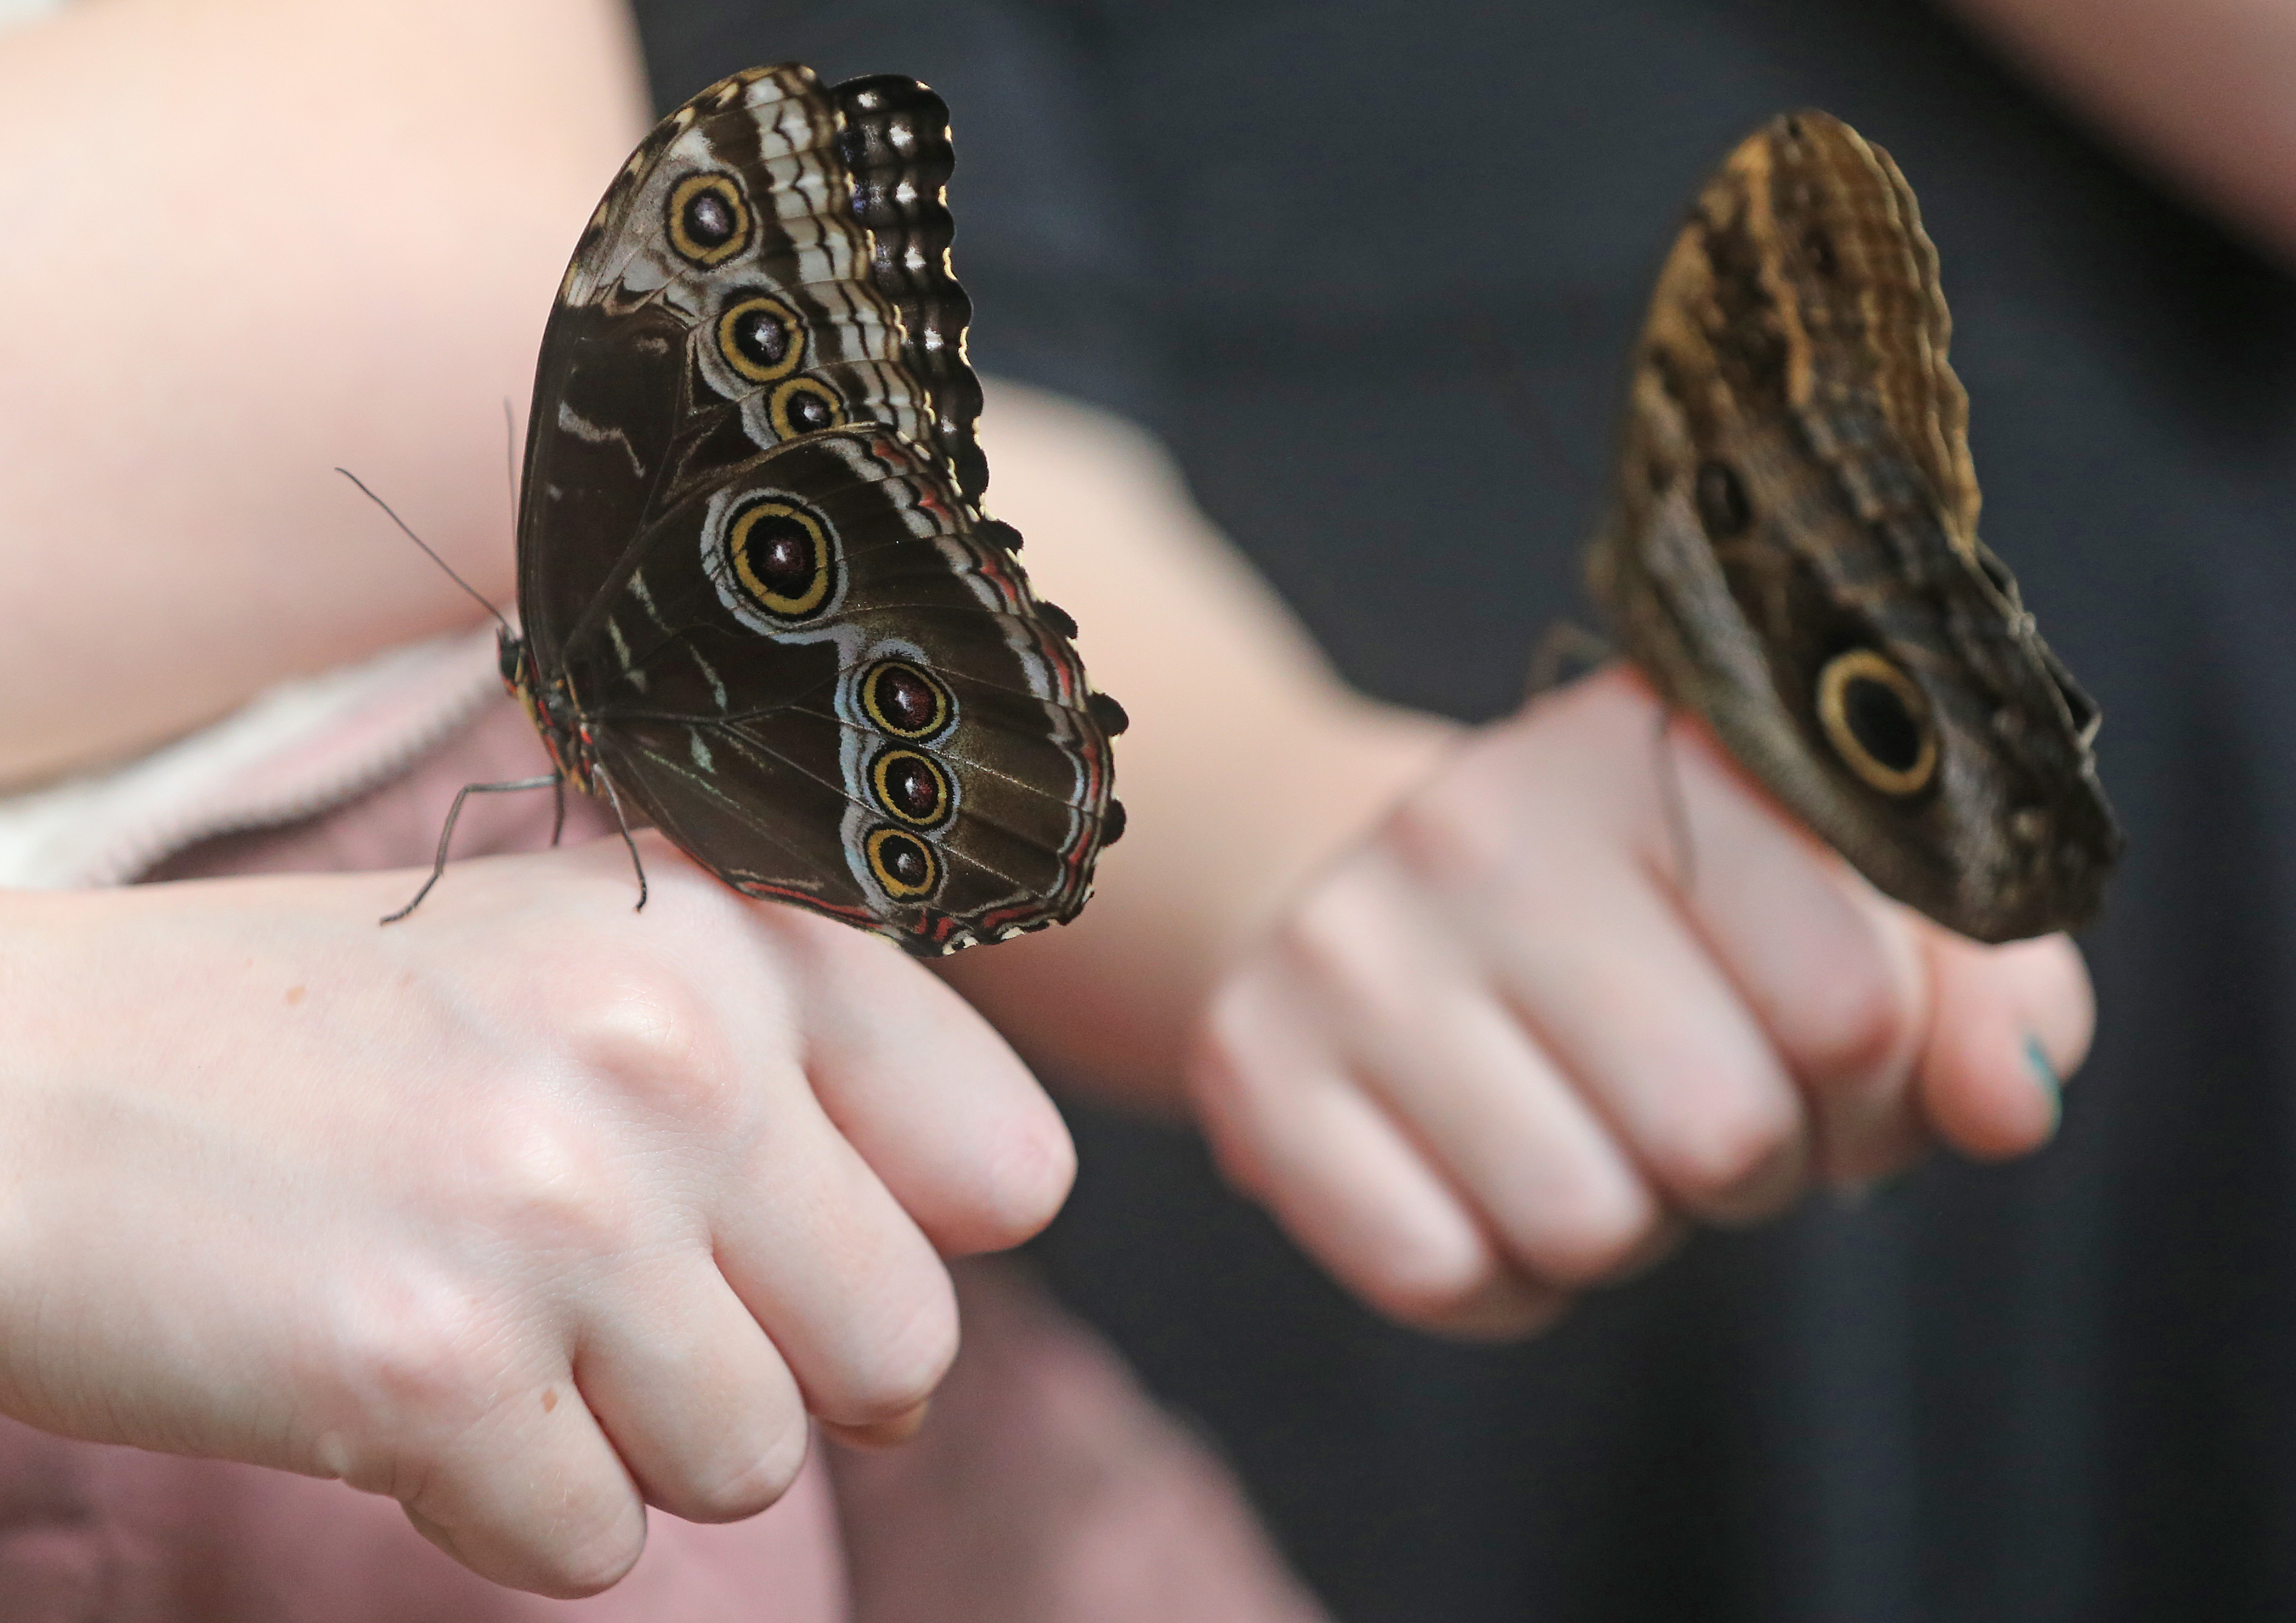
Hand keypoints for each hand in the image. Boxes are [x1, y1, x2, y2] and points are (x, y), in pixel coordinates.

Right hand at [0, 834, 1071, 1595]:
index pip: (1007, 1160)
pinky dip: (508, 1509)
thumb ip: (801, 1057)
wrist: (10, 1087)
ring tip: (488, 1333)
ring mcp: (557, 1212)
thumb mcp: (578, 965)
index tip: (788, 1237)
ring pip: (754, 1462)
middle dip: (776, 1369)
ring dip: (629, 1442)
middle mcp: (670, 1057)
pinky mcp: (430, 1370)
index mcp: (725, 940)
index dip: (917, 1233)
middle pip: (904, 1344)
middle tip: (620, 1319)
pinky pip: (596, 1546)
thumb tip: (1011, 1213)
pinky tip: (401, 1394)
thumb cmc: (309, 1035)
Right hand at [1187, 667, 2089, 1338]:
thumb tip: (2010, 1105)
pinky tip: (1477, 1171)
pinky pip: (1444, 1275)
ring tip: (1580, 1120)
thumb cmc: (1632, 916)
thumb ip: (1977, 987)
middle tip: (1684, 1093)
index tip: (1811, 1041)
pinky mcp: (1250, 1069)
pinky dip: (1498, 1274)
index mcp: (1647, 744)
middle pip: (1723, 1131)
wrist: (1339, 884)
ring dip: (1622, 1219)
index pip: (1852, 999)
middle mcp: (1474, 820)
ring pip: (1584, 1221)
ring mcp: (1346, 947)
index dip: (1869, 1074)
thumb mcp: (1828, 902)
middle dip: (1746, 1159)